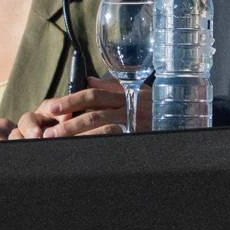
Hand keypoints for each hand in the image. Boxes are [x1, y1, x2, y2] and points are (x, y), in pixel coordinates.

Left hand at [9, 76, 148, 138]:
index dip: (71, 101)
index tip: (52, 108)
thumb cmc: (157, 104)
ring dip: (76, 135)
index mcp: (124, 95)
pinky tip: (81, 150)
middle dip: (68, 123)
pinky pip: (112, 141)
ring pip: (100, 129)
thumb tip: (88, 79)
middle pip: (93, 114)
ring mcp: (133, 125)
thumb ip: (111, 86)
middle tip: (48, 132)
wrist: (181, 117)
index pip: (93, 95)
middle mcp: (128, 108)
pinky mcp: (136, 137)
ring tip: (57, 141)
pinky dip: (95, 144)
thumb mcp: (136, 91)